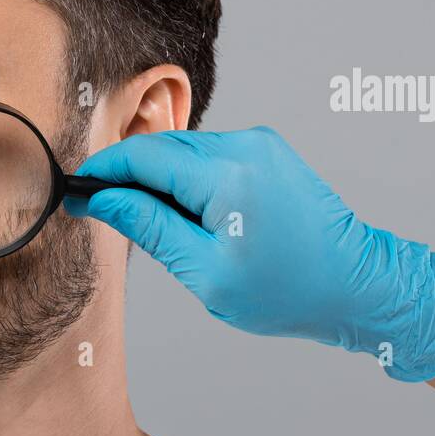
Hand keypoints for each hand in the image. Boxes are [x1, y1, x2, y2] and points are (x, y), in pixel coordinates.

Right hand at [64, 127, 434, 381]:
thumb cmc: (289, 290)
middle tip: (93, 211)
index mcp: (228, 173)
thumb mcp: (204, 270)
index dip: (101, 174)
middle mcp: (245, 145)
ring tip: (143, 225)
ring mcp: (260, 146)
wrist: (361, 287)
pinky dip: (184, 182)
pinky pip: (208, 159)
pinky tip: (181, 218)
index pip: (143, 157)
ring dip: (156, 182)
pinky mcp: (268, 155)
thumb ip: (149, 227)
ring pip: (183, 154)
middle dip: (124, 177)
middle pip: (161, 150)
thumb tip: (104, 199)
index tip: (73, 194)